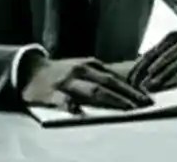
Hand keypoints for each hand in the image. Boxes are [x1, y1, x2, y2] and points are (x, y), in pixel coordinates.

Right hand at [19, 56, 152, 110]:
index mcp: (90, 65)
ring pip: (91, 90)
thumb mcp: (82, 69)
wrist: (30, 71)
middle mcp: (80, 71)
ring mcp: (66, 81)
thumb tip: (125, 86)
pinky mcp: (50, 92)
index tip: (146, 97)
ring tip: (126, 109)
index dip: (131, 87)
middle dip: (127, 94)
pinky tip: (80, 112)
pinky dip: (71, 105)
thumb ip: (100, 75)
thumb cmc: (62, 73)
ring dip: (111, 100)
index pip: (115, 77)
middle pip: (108, 83)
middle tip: (142, 104)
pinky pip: (62, 99)